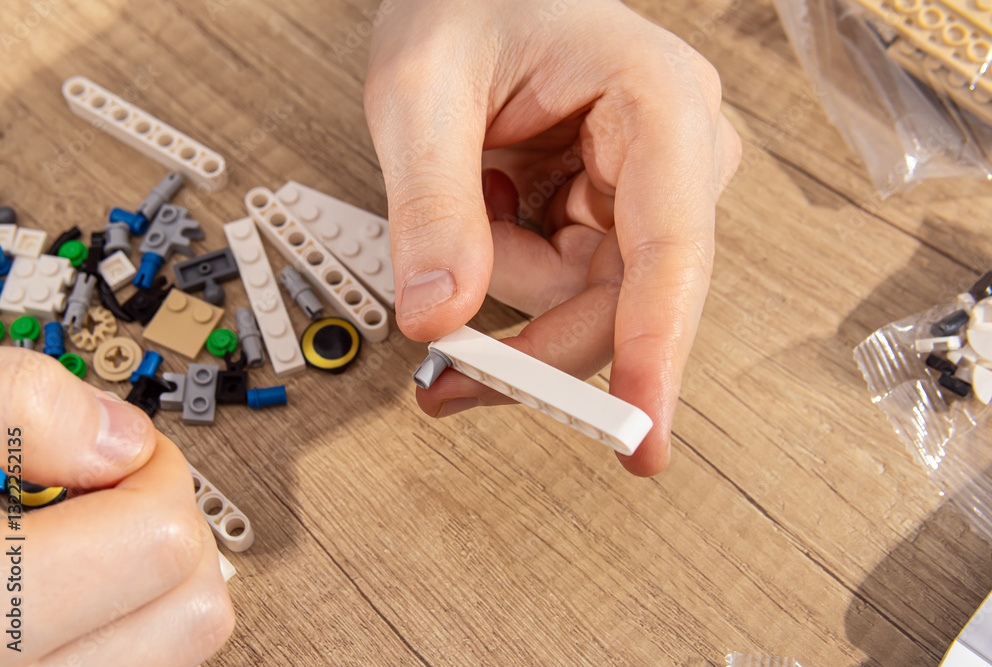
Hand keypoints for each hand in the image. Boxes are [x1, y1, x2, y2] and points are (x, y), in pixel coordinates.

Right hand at [0, 348, 233, 664]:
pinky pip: (128, 665)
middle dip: (169, 524)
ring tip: (75, 536)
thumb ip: (12, 405)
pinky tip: (60, 580)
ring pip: (172, 650)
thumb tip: (122, 435)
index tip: (118, 443)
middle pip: (195, 612)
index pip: (160, 546)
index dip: (156, 468)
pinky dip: (120, 618)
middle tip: (104, 489)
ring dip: (150, 579)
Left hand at [364, 0, 740, 474]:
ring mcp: (652, 188)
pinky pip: (570, 286)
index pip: (670, 247)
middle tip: (442, 379)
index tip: (641, 434)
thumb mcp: (420, 91)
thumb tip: (439, 319)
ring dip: (509, 289)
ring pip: (592, 304)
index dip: (654, 348)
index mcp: (658, 100)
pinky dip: (511, 276)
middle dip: (532, 342)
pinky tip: (489, 209)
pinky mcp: (617, 213)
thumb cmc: (462, 5)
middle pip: (626, 301)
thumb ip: (430, 204)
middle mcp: (675, 151)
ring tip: (466, 206)